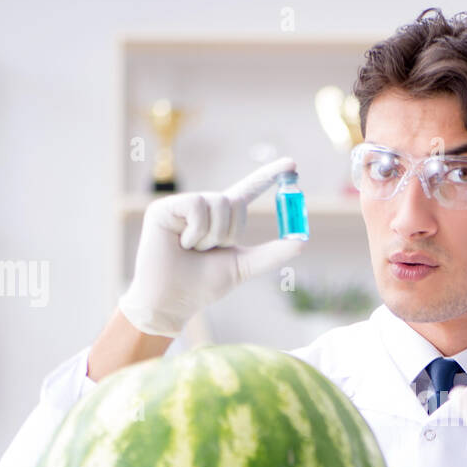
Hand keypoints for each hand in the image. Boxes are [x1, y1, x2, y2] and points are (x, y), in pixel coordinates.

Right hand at [117, 157, 305, 336]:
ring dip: (212, 236)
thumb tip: (302, 242)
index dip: (269, 177)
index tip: (293, 165)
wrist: (172, 301)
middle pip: (235, 201)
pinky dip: (195, 232)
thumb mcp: (243, 266)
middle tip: (209, 251)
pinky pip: (196, 206)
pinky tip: (180, 244)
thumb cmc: (202, 286)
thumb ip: (271, 253)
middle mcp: (203, 207)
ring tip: (192, 250)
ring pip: (217, 203)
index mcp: (221, 219)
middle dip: (230, 232)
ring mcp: (182, 205)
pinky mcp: (163, 208)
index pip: (248, 191)